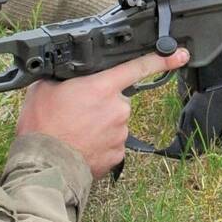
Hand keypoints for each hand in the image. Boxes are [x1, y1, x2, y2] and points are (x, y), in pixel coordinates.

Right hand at [16, 48, 190, 178]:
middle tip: (76, 112)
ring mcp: (120, 133)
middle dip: (101, 103)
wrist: (44, 165)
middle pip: (117, 99)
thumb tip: (67, 74)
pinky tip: (81, 144)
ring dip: (99, 124)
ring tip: (74, 131)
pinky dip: (99, 143)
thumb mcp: (44, 88)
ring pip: (114, 122)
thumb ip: (64, 76)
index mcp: (102, 87)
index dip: (161, 60)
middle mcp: (118, 109)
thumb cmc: (41, 126)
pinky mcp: (118, 154)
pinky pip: (112, 142)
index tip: (179, 55)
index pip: (137, 67)